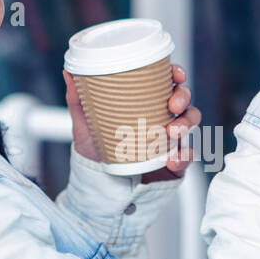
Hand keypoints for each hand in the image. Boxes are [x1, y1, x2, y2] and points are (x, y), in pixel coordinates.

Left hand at [62, 64, 200, 183]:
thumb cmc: (96, 152)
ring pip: (191, 124)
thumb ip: (78, 100)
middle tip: (173, 105)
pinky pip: (187, 157)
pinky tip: (172, 159)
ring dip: (187, 124)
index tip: (175, 74)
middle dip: (183, 97)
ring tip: (173, 132)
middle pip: (184, 99)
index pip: (167, 82)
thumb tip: (68, 72)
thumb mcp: (85, 125)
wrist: (100, 186)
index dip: (176, 74)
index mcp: (146, 103)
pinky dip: (183, 157)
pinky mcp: (175, 162)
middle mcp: (162, 118)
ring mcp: (171, 140)